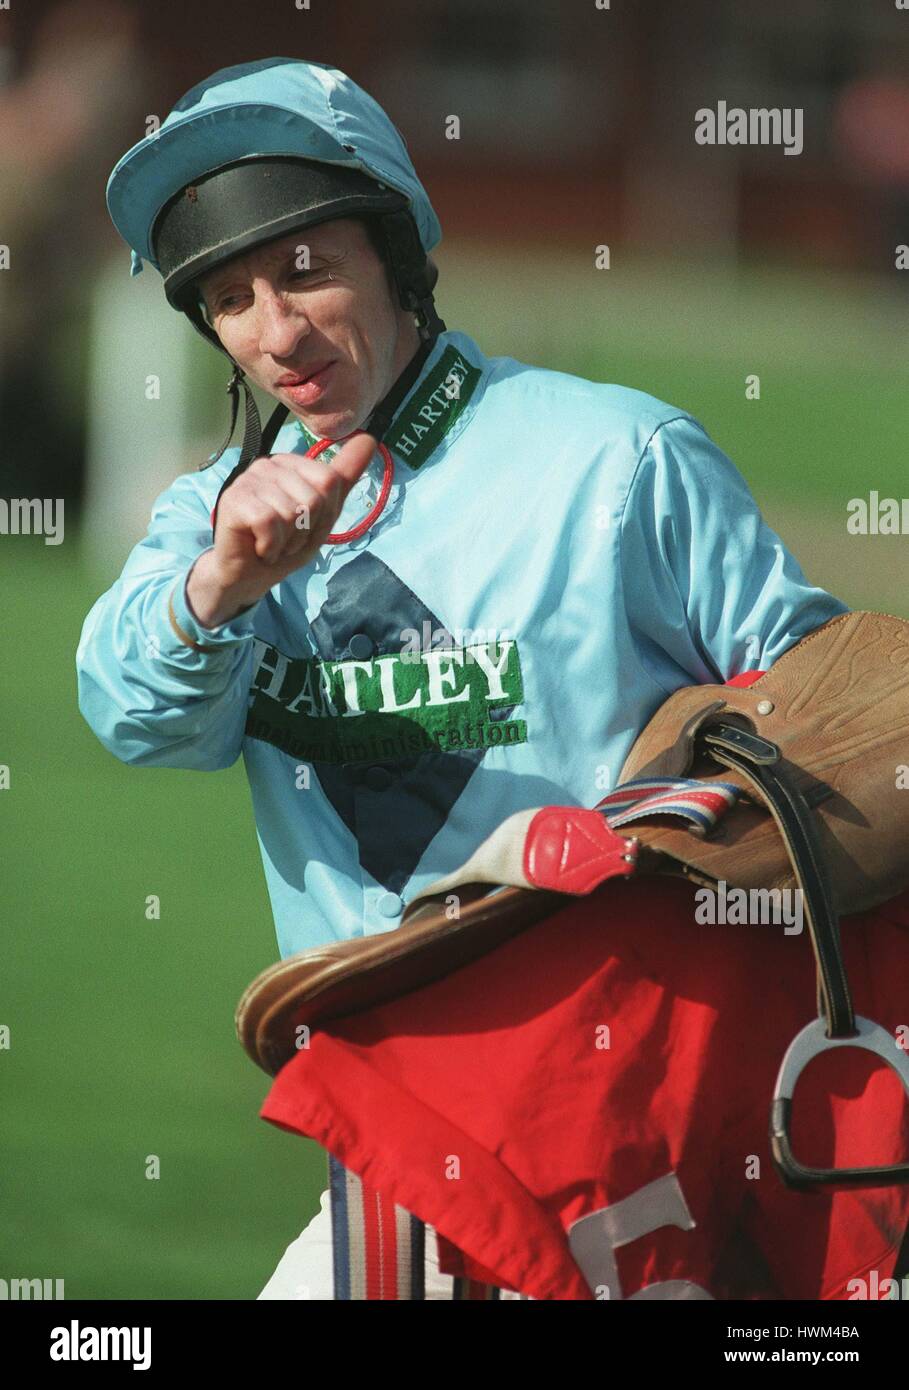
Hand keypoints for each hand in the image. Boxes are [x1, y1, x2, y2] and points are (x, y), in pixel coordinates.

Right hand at [187, 433, 376, 626]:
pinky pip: (270, 523)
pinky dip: (270, 546)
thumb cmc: (283, 545)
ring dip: (287, 542)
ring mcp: (250, 479)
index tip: (304, 527)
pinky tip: (259, 548)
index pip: (330, 481)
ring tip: (271, 544)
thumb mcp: (322, 515)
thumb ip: (343, 478)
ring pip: (293, 512)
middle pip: (315, 499)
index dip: (324, 516)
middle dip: (306, 532)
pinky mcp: (235, 498)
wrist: (247, 576)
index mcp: (291, 465)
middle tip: (285, 539)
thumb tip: (369, 438)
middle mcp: (269, 465)